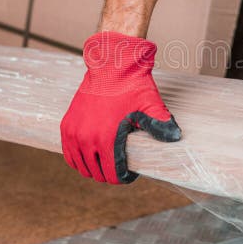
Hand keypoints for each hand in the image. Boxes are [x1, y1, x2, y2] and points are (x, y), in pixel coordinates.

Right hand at [60, 31, 180, 182]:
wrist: (111, 65)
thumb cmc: (132, 85)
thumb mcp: (151, 105)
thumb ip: (162, 125)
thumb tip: (175, 138)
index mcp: (106, 139)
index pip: (113, 174)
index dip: (124, 178)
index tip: (131, 174)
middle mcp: (86, 138)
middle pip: (96, 173)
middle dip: (109, 175)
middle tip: (120, 169)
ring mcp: (74, 132)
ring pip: (81, 166)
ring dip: (93, 169)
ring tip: (105, 165)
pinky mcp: (67, 125)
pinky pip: (68, 153)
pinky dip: (77, 160)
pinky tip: (88, 160)